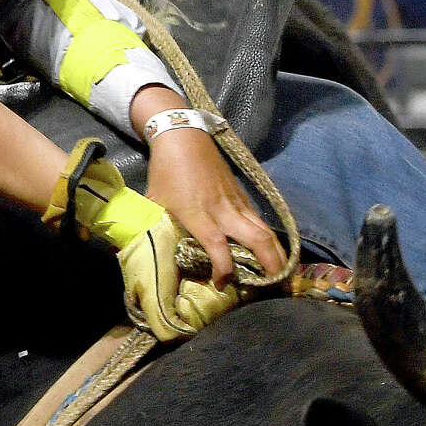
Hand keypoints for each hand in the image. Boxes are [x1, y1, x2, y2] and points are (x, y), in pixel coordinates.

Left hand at [145, 128, 285, 287]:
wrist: (183, 137)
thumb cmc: (166, 171)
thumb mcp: (154, 202)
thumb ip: (154, 228)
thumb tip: (145, 252)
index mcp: (198, 213)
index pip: (218, 245)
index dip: (223, 268)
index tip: (221, 284)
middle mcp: (223, 210)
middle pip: (257, 239)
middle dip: (270, 265)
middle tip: (274, 288)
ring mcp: (236, 202)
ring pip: (265, 230)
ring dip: (277, 254)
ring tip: (280, 276)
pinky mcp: (242, 196)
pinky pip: (260, 221)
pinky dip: (268, 239)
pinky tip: (270, 253)